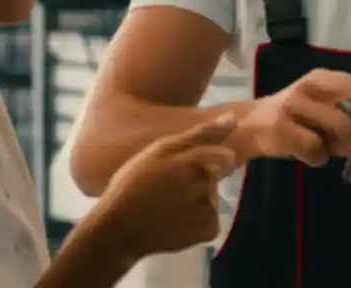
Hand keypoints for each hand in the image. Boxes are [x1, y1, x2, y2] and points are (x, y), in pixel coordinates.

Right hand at [96, 115, 238, 258]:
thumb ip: (199, 134)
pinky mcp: (208, 229)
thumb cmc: (133, 185)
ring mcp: (207, 208)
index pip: (222, 154)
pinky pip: (211, 217)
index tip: (193, 166)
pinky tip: (176, 221)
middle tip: (170, 188)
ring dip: (197, 198)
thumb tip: (232, 118)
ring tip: (168, 205)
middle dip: (200, 177)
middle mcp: (202, 182)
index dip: (214, 158)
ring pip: (212, 195)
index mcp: (187, 159)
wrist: (118, 231)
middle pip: (215, 173)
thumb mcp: (159, 151)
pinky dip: (199, 220)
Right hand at [239, 68, 350, 165]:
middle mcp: (309, 87)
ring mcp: (293, 106)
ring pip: (335, 132)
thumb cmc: (296, 119)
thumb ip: (349, 115)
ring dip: (336, 146)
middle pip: (350, 116)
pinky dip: (316, 157)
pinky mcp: (280, 128)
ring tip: (323, 145)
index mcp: (323, 79)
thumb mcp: (322, 109)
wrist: (248, 125)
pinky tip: (307, 153)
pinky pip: (314, 150)